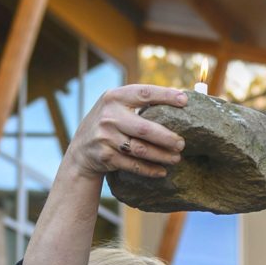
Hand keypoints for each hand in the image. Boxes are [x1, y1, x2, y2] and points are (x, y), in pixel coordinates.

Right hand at [63, 85, 186, 180]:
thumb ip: (138, 102)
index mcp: (115, 97)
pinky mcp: (106, 156)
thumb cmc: (109, 124)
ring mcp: (106, 137)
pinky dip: (149, 169)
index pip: (144, 93)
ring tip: (176, 158)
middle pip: (145, 128)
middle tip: (182, 143)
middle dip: (167, 137)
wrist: (81, 150)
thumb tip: (178, 99)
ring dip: (161, 156)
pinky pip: (133, 165)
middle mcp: (109, 116)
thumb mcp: (116, 106)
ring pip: (141, 150)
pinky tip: (161, 171)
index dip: (165, 96)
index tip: (184, 101)